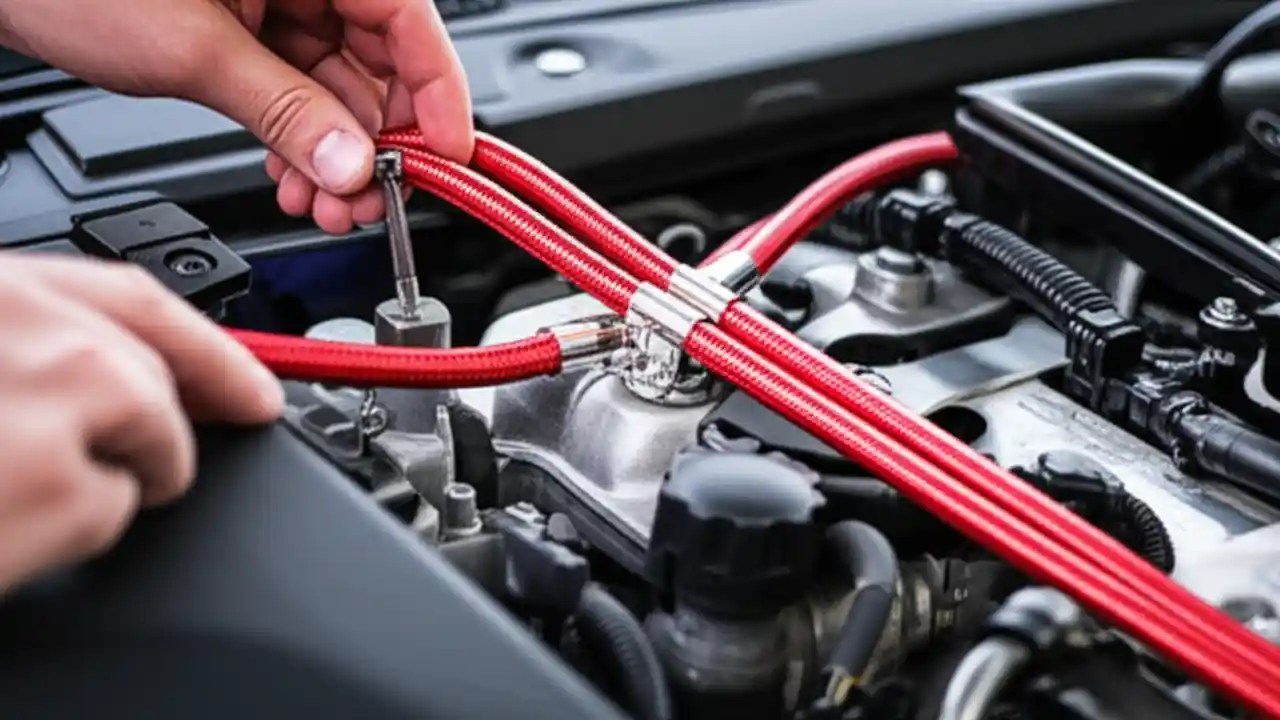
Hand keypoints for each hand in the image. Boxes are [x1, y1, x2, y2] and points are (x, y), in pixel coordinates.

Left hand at [0, 0, 472, 233]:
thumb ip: (287, 112)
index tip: (443, 160)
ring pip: (338, 82)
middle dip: (374, 140)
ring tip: (322, 202)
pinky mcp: (246, 21)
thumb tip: (352, 165)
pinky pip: (296, 85)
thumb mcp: (196, 52)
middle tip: (368, 199)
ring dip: (334, 150)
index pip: (411, 22)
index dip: (437, 97)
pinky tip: (290, 175)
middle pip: (380, 58)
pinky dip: (298, 134)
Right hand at [0, 255, 283, 591]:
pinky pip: (117, 507)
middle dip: (149, 428)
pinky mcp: (61, 486)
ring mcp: (55, 398)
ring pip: (161, 437)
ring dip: (119, 477)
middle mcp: (33, 327)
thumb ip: (33, 347)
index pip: (139, 300)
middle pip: (154, 375)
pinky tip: (12, 527)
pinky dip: (76, 529)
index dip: (211, 350)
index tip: (255, 389)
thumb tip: (124, 370)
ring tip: (23, 495)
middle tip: (87, 466)